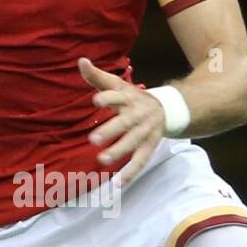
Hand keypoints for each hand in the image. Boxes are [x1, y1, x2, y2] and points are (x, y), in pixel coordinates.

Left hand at [78, 57, 164, 184]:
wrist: (165, 108)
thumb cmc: (131, 96)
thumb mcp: (116, 84)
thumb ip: (96, 76)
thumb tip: (81, 60)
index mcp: (128, 97)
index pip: (117, 96)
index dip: (107, 98)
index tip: (95, 101)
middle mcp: (138, 114)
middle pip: (125, 122)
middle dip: (111, 130)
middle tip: (93, 139)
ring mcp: (145, 132)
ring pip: (132, 143)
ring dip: (118, 152)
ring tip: (101, 160)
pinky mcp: (149, 147)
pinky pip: (140, 161)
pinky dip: (130, 174)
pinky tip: (117, 185)